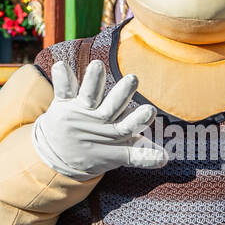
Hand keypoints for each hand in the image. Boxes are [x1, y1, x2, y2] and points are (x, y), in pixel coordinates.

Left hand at [31, 59, 167, 180]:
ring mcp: (80, 112)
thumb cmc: (95, 152)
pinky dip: (62, 78)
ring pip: (89, 95)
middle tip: (132, 79)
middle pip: (112, 106)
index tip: (150, 110)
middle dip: (121, 93)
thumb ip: (141, 154)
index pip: (129, 126)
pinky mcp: (63, 104)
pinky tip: (60, 65)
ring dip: (93, 80)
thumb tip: (166, 159)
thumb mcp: (118, 155)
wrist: (59, 158)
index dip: (139, 119)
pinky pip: (63, 90)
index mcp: (114, 132)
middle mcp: (98, 121)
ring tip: (97, 65)